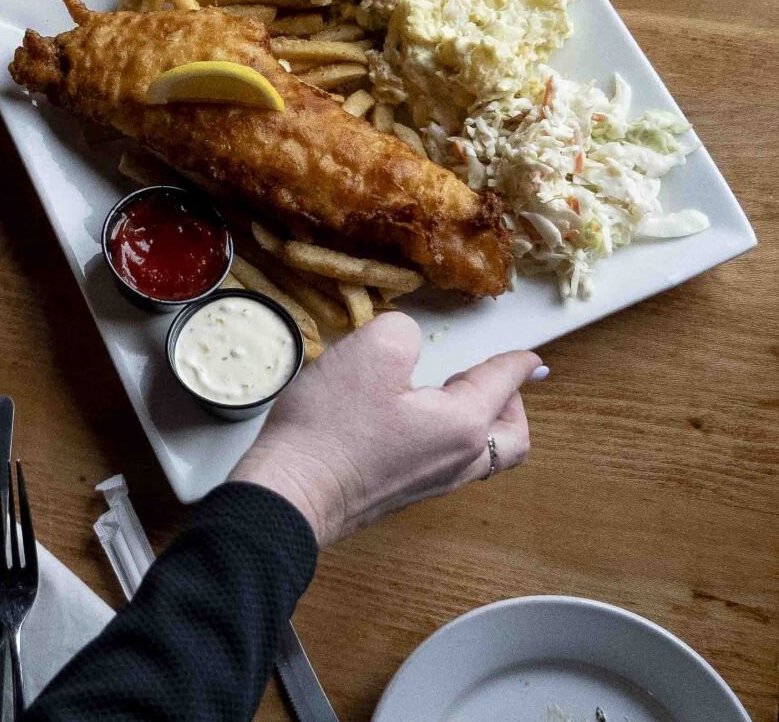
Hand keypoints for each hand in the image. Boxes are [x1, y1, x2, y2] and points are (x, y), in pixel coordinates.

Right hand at [229, 312, 546, 547]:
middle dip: (512, 406)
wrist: (292, 492)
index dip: (518, 363)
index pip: (504, 384)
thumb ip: (403, 331)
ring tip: (450, 398)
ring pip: (483, 456)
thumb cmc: (332, 425)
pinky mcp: (403, 494)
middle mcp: (458, 459)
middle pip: (513, 438)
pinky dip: (451, 440)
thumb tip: (408, 343)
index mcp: (463, 422)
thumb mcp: (369, 351)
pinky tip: (414, 423)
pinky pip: (450, 466)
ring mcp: (432, 483)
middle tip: (488, 381)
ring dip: (482, 425)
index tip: (532, 358)